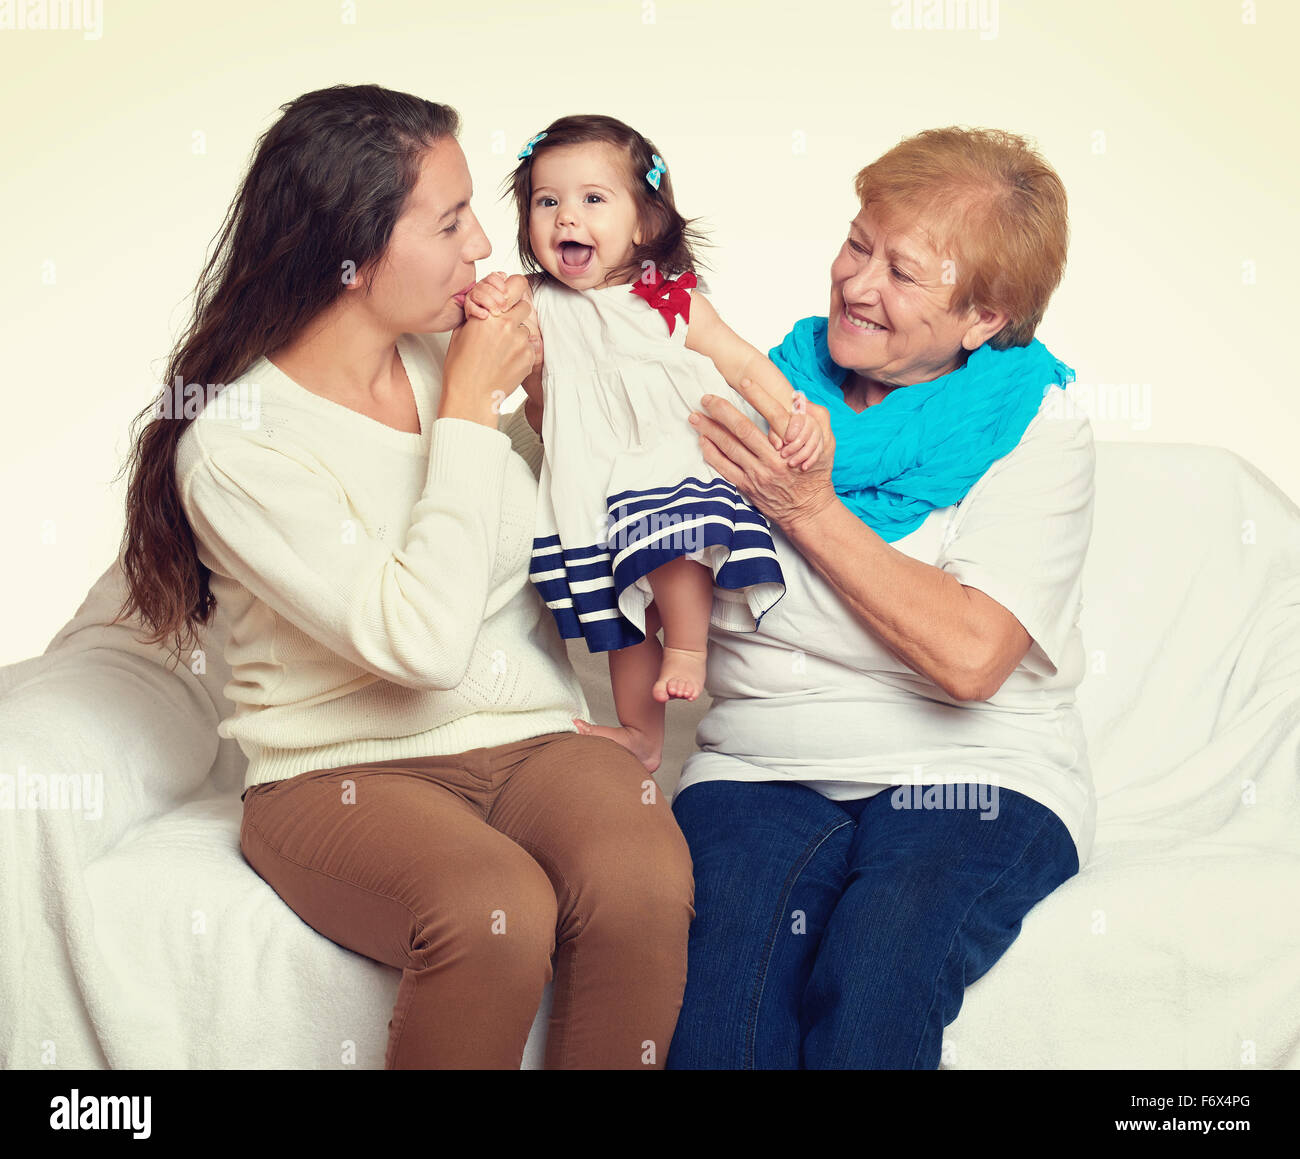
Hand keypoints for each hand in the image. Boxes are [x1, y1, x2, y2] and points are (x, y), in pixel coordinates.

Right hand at [464, 271, 510, 319]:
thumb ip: (506, 285)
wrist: (483, 321)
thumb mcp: (504, 296)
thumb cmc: (495, 308)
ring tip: (497, 312)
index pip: (493, 277)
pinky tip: (485, 315)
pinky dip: (478, 311)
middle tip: (504, 307)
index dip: (501, 285)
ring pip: (478, 294)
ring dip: (490, 304)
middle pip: (487, 286)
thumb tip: (505, 276)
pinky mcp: (467, 306)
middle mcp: (480, 287)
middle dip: (497, 297)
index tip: (507, 295)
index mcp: (489, 282)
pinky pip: (470, 306)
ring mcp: (473, 296)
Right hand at [467, 272, 542, 377]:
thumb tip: (486, 303)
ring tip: (501, 352)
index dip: (514, 291)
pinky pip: (530, 348)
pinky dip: (521, 353)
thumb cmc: (461, 366)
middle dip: (516, 314)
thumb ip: (478, 313)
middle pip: (524, 307)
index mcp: (489, 315)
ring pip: (526, 330)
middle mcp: (508, 325)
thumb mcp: (461, 332)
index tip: (510, 297)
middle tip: (503, 327)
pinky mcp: (529, 358)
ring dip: (517, 337)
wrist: (471, 396)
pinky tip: (506, 362)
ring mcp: (521, 342)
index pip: (517, 285)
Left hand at [690, 377, 836, 533]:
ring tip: (695, 417)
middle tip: (706, 398)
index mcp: (793, 446)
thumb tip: (801, 399)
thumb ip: (819, 420)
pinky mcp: (747, 487)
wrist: (808, 511)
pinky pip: (725, 468)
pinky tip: (702, 441)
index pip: (774, 414)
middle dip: (722, 411)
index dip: (757, 396)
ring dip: (710, 430)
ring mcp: (758, 474)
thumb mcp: (827, 446)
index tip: (743, 382)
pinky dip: (711, 454)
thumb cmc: (816, 475)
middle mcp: (773, 459)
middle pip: (743, 429)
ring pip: (730, 447)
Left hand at [773, 398, 825, 471]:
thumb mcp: (774, 431)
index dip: (793, 431)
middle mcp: (811, 422)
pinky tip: (803, 467)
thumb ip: (774, 436)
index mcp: (799, 414)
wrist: (792, 435)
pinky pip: (818, 452)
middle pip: (806, 434)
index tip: (785, 440)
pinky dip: (811, 461)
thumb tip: (778, 446)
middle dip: (795, 446)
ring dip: (802, 455)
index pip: (798, 421)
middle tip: (783, 454)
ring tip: (791, 464)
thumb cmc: (780, 431)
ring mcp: (818, 433)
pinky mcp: (820, 443)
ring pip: (813, 444)